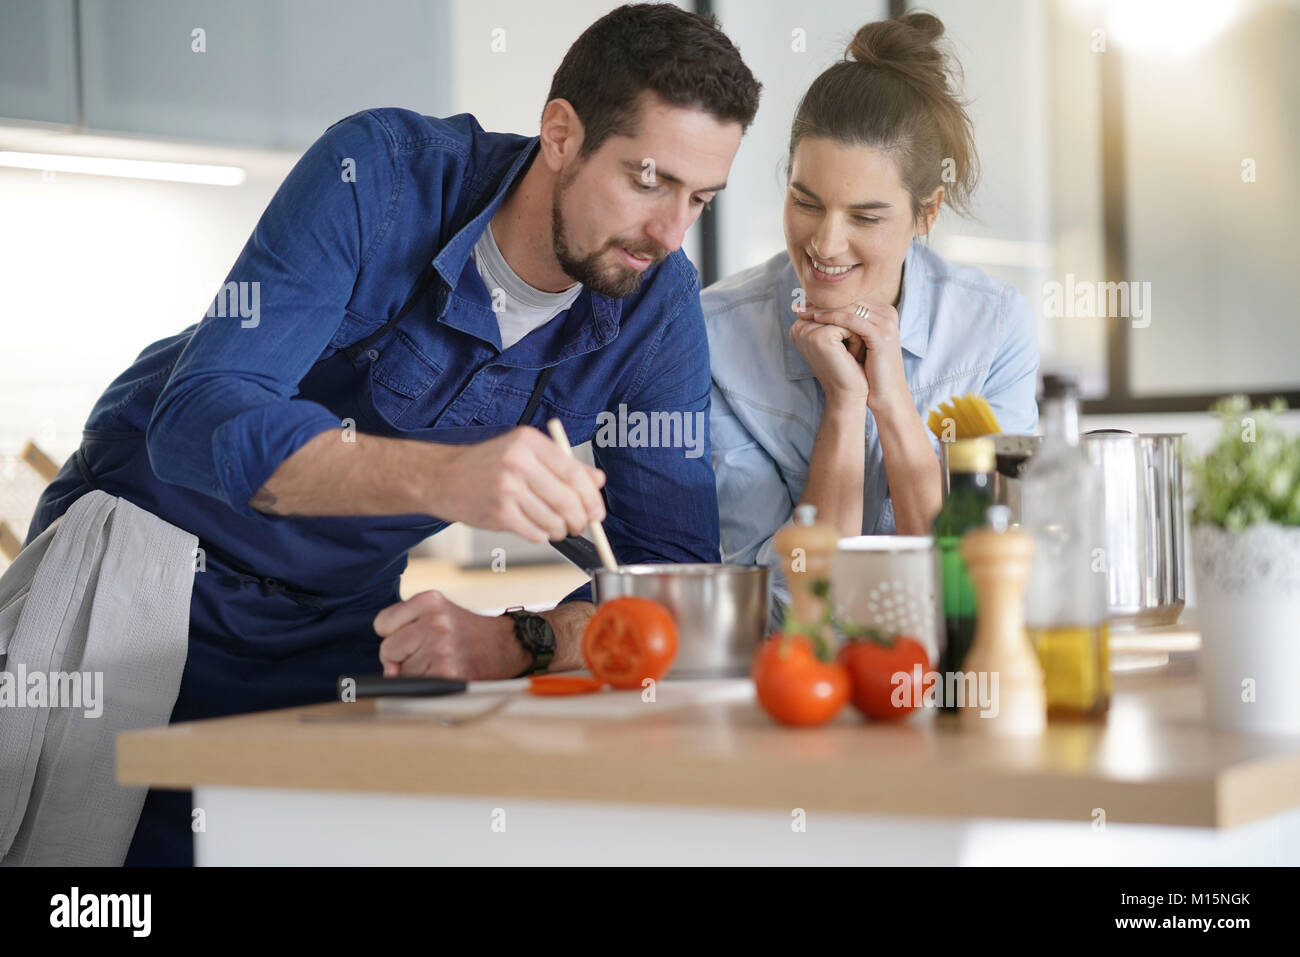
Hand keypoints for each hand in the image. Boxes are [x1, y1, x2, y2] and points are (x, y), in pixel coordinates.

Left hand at [373, 590, 531, 678]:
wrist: (506, 644)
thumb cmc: (466, 630)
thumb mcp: (436, 611)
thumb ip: (403, 628)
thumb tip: (389, 671)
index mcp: (429, 601)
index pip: (382, 623)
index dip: (394, 633)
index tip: (413, 634)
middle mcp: (435, 621)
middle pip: (388, 649)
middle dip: (401, 656)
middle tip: (428, 650)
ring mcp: (440, 648)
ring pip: (401, 671)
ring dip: (416, 671)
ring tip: (440, 660)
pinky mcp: (446, 673)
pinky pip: (416, 684)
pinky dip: (426, 682)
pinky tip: (444, 672)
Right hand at [428, 426, 606, 542]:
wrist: (442, 477)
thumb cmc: (485, 466)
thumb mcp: (524, 453)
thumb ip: (563, 465)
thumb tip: (597, 480)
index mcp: (529, 442)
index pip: (574, 473)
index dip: (591, 497)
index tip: (597, 512)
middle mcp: (518, 462)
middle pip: (568, 499)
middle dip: (580, 519)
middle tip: (580, 525)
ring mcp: (507, 488)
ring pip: (553, 520)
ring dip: (560, 530)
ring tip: (556, 528)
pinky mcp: (498, 513)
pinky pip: (534, 533)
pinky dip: (541, 535)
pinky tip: (536, 530)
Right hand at [789, 302, 868, 402]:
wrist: (849, 394)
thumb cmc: (847, 367)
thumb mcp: (839, 338)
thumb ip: (836, 316)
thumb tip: (848, 294)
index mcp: (799, 326)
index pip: (831, 308)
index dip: (848, 320)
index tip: (848, 344)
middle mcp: (798, 327)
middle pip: (837, 309)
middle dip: (852, 325)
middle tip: (854, 349)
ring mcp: (807, 331)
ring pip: (844, 315)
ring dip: (856, 332)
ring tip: (854, 353)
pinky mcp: (819, 336)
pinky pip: (848, 324)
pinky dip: (856, 339)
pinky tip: (852, 357)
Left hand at [802, 300, 910, 417]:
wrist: (885, 393)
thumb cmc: (867, 370)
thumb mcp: (855, 342)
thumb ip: (843, 324)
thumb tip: (814, 311)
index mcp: (883, 311)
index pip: (850, 297)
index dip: (826, 300)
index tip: (803, 303)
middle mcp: (887, 312)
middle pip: (850, 299)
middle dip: (822, 302)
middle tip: (799, 303)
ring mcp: (886, 322)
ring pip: (849, 307)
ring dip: (824, 308)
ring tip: (804, 312)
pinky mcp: (881, 334)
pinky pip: (851, 320)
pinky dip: (832, 318)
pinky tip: (815, 320)